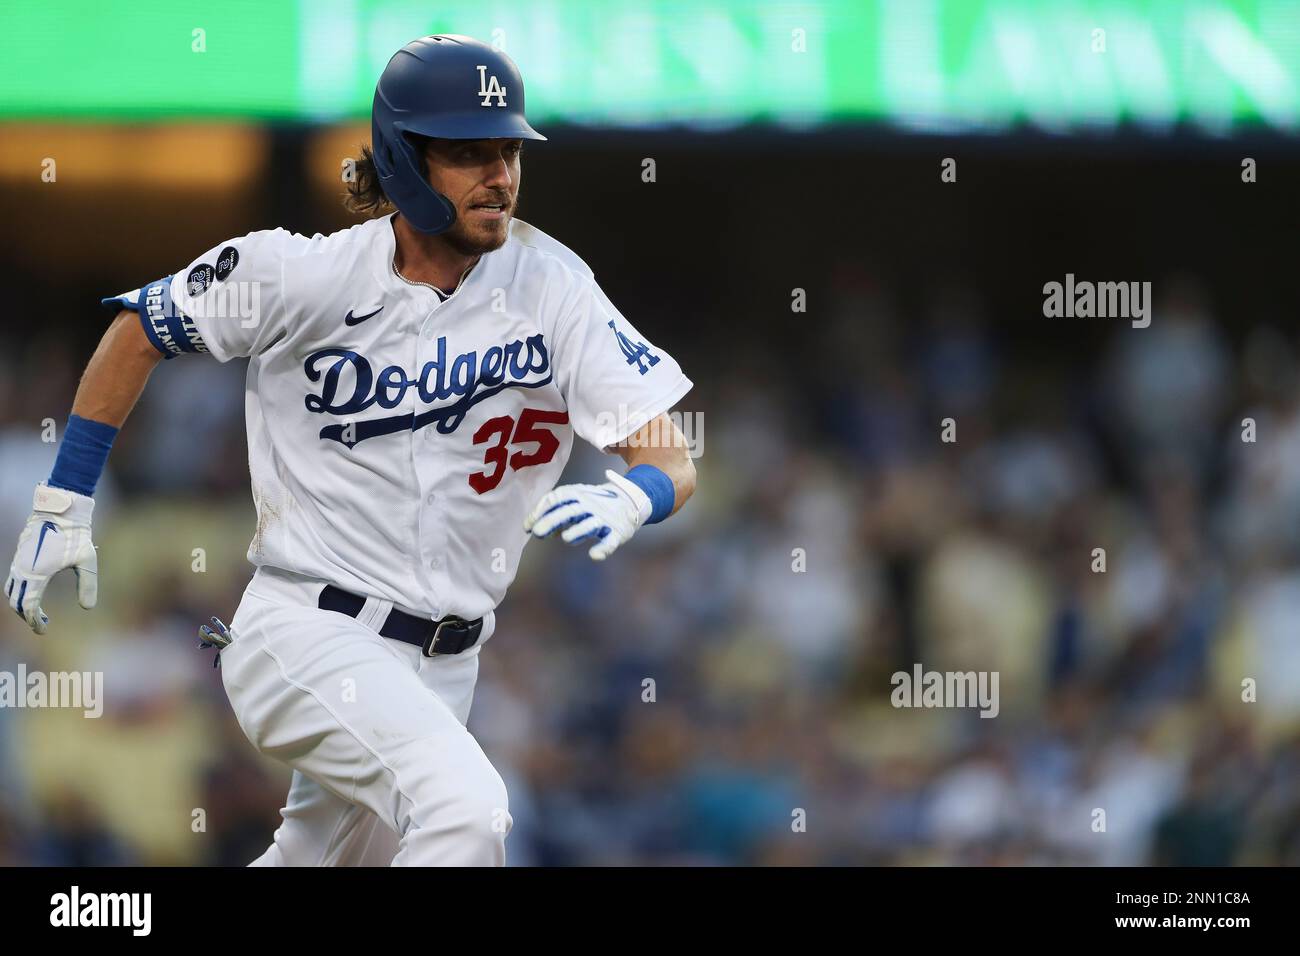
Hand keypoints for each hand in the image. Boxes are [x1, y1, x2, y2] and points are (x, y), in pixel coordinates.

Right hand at [6, 483, 98, 634]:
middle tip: (42, 623)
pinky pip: (12, 579)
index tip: (43, 631)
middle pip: (16, 603)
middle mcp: (23, 569)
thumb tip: (88, 608)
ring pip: (10, 591)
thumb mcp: (87, 561)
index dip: (34, 622)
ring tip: (37, 611)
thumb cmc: (76, 534)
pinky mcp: (19, 555)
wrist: (60, 509)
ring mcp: (18, 561)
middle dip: (26, 616)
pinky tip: (33, 592)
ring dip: (20, 604)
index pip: (29, 607)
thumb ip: (88, 585)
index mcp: (37, 574)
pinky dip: (18, 591)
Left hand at [524, 469, 652, 560]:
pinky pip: (610, 540)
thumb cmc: (597, 503)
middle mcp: (591, 504)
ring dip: (578, 531)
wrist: (632, 500)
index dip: (541, 511)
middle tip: (537, 532)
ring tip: (565, 538)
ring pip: (590, 524)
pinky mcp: (617, 531)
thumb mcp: (577, 502)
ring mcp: (605, 518)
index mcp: (578, 495)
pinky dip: (604, 548)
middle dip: (553, 520)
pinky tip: (594, 555)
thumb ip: (557, 514)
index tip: (527, 526)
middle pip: (570, 511)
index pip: (557, 499)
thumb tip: (536, 528)